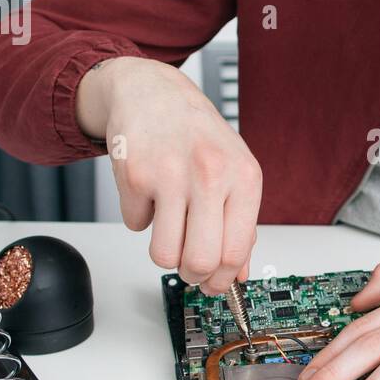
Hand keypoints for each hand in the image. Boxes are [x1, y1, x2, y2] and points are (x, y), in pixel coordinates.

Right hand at [76, 56, 261, 292]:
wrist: (153, 93)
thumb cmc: (198, 136)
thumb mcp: (235, 174)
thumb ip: (240, 226)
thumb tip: (238, 275)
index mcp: (244, 177)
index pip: (235, 251)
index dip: (222, 280)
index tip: (214, 285)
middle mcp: (211, 174)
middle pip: (199, 261)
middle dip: (192, 274)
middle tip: (188, 264)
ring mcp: (171, 174)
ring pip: (163, 255)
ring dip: (164, 249)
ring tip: (170, 222)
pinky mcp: (134, 175)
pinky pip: (135, 226)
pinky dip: (141, 216)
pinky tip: (150, 189)